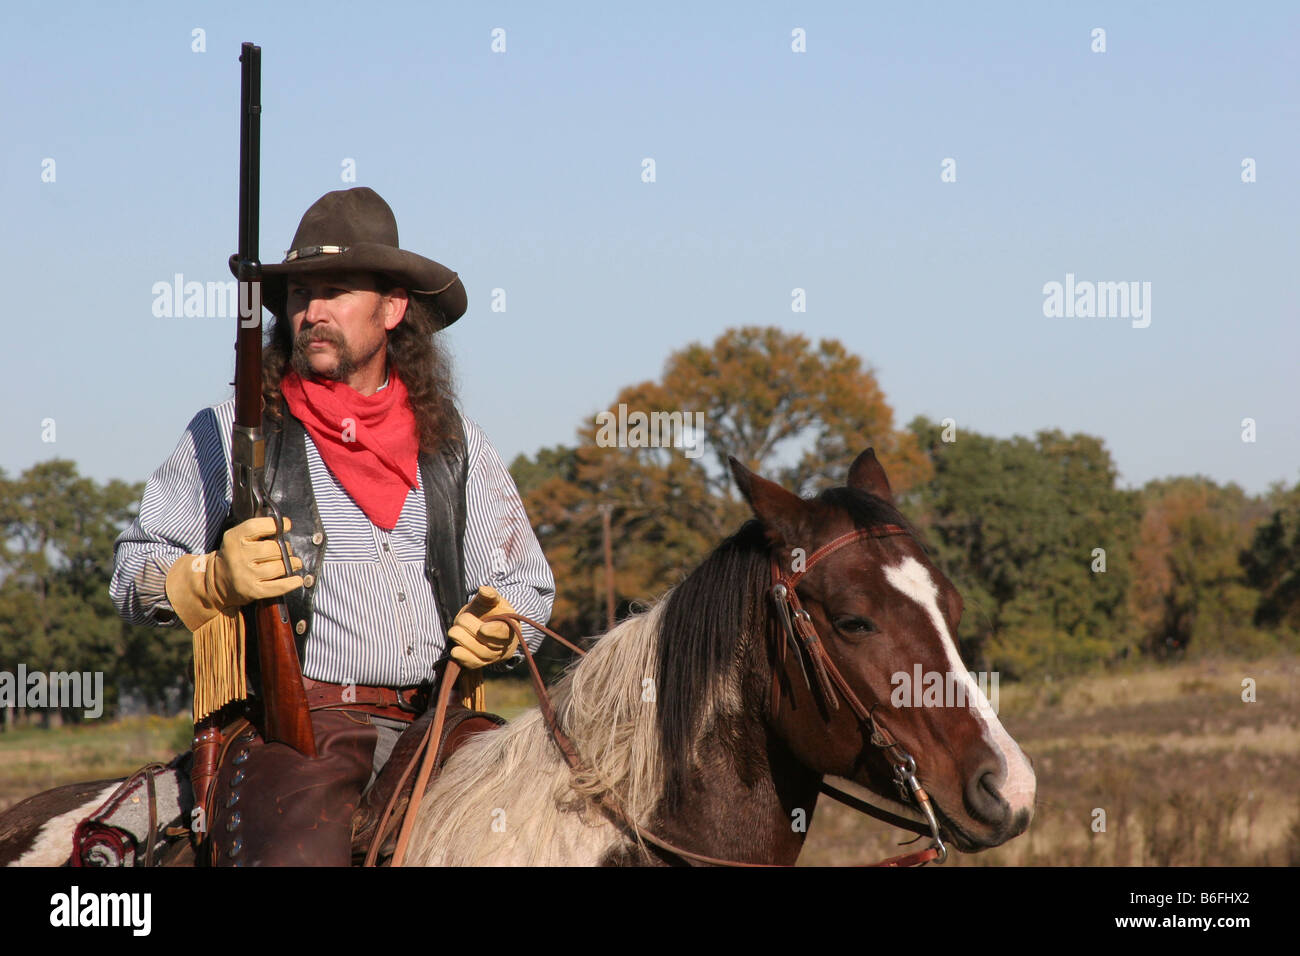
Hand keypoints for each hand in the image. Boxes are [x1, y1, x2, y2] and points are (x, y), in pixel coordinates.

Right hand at [166, 516, 303, 630]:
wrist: (216, 582)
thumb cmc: (234, 555)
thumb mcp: (237, 537)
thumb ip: (257, 530)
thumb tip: (284, 525)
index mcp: (234, 539)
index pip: (257, 526)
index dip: (275, 525)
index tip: (286, 525)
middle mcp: (239, 556)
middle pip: (272, 549)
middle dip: (285, 548)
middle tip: (287, 550)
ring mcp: (246, 575)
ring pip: (278, 567)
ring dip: (292, 563)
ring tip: (295, 562)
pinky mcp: (253, 591)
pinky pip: (278, 587)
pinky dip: (291, 583)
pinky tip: (297, 579)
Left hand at [448, 586, 517, 669]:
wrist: (485, 624)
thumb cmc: (491, 611)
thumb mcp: (492, 601)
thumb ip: (489, 595)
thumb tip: (483, 590)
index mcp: (510, 627)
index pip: (503, 632)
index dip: (493, 632)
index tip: (482, 628)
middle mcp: (504, 645)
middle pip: (487, 643)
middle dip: (470, 629)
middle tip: (462, 618)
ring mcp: (492, 656)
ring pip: (478, 653)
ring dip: (463, 641)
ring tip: (455, 630)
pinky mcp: (480, 663)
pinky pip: (472, 664)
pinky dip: (462, 658)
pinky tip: (455, 650)